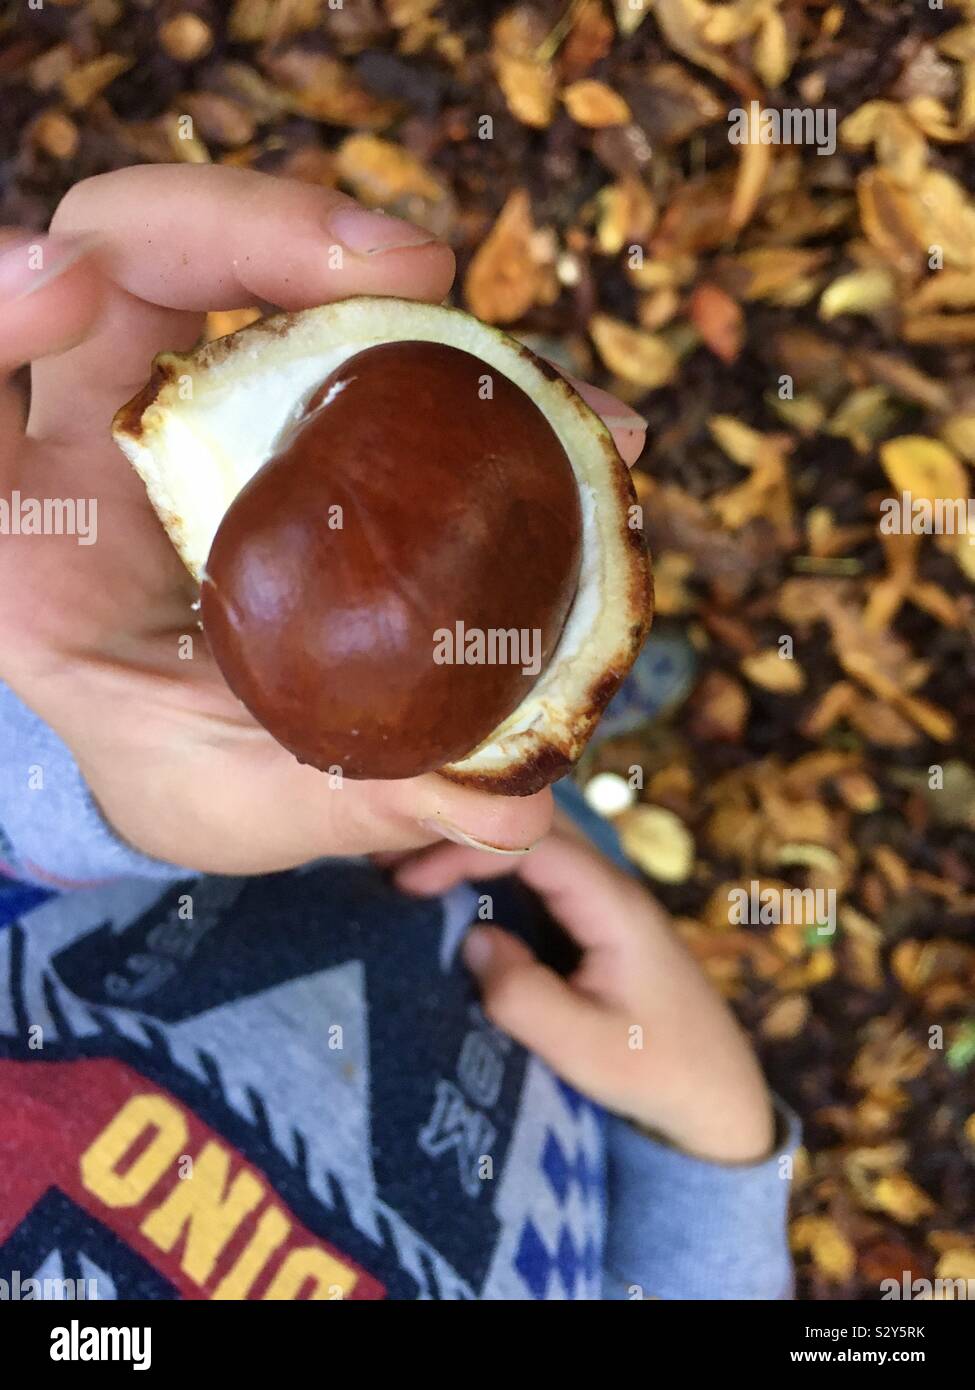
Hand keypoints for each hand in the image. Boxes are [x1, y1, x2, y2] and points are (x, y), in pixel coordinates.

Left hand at [0, 166, 647, 873]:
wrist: (225, 763)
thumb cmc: (196, 774)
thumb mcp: (244, 799)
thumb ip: (356, 797)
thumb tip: (511, 808)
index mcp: (38, 538)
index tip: (68, 287)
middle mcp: (115, 445)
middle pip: (129, 256)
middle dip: (249, 230)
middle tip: (407, 271)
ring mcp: (213, 414)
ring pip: (266, 278)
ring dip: (404, 293)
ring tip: (535, 378)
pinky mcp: (305, 414)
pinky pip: (380, 348)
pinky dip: (483, 373)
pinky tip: (587, 431)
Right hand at [394, 814, 775, 1163]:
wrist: (719, 1096)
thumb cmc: (659, 1073)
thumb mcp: (587, 1049)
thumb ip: (525, 998)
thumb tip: (471, 942)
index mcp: (612, 902)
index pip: (530, 839)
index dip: (465, 848)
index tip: (408, 885)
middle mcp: (607, 886)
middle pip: (528, 826)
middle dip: (459, 836)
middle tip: (388, 866)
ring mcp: (599, 900)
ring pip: (529, 846)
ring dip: (471, 852)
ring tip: (404, 875)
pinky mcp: (589, 921)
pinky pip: (533, 878)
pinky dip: (487, 877)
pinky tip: (446, 896)